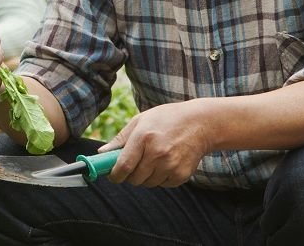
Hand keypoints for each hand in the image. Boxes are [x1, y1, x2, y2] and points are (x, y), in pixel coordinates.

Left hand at [98, 100, 212, 187]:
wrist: (201, 123)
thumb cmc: (167, 119)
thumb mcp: (141, 120)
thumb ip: (121, 138)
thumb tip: (102, 153)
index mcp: (143, 137)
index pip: (123, 166)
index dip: (115, 175)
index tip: (112, 176)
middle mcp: (157, 153)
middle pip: (134, 178)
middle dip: (129, 175)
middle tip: (133, 165)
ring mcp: (171, 165)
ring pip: (148, 183)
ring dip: (145, 177)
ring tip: (152, 160)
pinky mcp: (181, 174)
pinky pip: (163, 184)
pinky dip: (160, 178)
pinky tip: (165, 163)